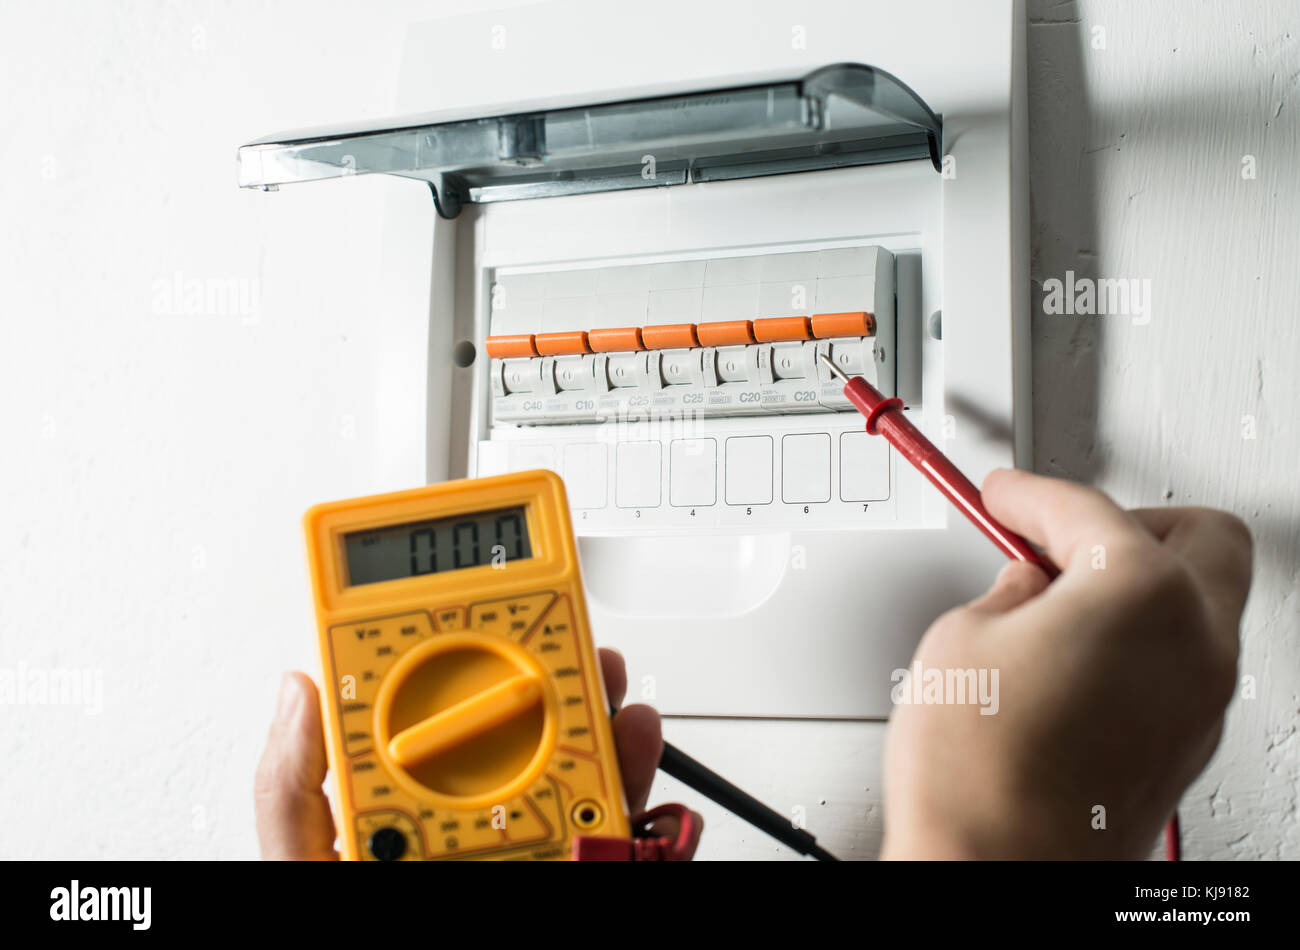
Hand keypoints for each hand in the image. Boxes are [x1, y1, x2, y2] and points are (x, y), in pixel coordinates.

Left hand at [255, 647, 695, 858]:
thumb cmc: (355, 938)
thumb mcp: (307, 867)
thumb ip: (291, 789)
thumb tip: (298, 691)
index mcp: (404, 803)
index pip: (430, 713)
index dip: (459, 651)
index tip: (487, 610)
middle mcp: (472, 817)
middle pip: (524, 728)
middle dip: (559, 676)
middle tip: (570, 647)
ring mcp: (530, 848)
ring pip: (584, 772)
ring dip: (612, 727)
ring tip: (618, 702)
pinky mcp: (585, 871)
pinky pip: (628, 836)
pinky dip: (648, 803)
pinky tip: (642, 770)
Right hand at [881, 469, 1251, 858]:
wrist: (990, 875)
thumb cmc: (977, 777)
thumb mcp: (962, 637)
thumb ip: (1008, 590)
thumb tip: (1027, 585)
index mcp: (1143, 595)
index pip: (1087, 509)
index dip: (1030, 494)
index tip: (1006, 495)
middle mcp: (1196, 644)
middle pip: (1199, 537)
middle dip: (1127, 521)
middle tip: (1058, 535)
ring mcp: (1203, 701)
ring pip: (1200, 601)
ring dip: (1137, 581)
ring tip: (1056, 597)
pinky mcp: (1187, 746)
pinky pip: (1182, 660)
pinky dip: (1138, 638)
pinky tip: (1070, 654)